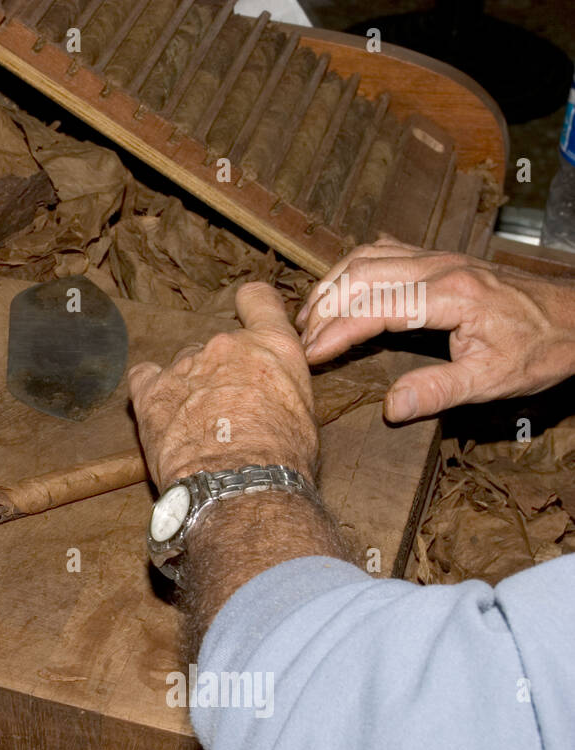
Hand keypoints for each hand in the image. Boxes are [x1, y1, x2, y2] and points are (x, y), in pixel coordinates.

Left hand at [128, 283, 317, 488]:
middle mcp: (226, 345)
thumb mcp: (302, 414)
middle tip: (226, 411)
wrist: (238, 485)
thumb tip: (270, 397)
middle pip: (218, 346)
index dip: (251, 307)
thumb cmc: (280, 460)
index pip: (257, 299)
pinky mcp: (151, 390)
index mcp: (271, 345)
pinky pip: (144, 377)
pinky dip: (152, 392)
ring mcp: (185, 365)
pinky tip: (161, 415)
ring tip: (196, 427)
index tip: (247, 318)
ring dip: (188, 387)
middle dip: (220, 371)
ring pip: (184, 366)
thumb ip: (280, 386)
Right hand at [297, 237, 574, 420]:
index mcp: (452, 295)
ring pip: (366, 257)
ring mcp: (438, 256)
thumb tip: (390, 408)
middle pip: (360, 275)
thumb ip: (439, 392)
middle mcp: (440, 266)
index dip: (336, 332)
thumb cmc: (539, 348)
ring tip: (307, 318)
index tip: (309, 356)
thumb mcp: (494, 380)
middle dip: (322, 308)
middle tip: (299, 342)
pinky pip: (381, 250)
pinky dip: (350, 269)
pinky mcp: (438, 256)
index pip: (375, 308)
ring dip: (330, 285)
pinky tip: (338, 289)